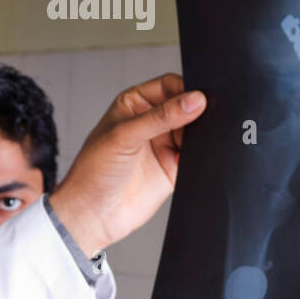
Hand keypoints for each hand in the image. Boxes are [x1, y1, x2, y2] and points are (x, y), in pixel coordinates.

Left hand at [48, 73, 205, 256]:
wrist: (94, 214)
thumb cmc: (93, 171)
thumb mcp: (124, 135)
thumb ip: (160, 117)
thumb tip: (193, 100)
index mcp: (135, 104)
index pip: (169, 85)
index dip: (186, 88)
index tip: (199, 96)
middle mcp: (152, 122)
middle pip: (185, 106)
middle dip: (197, 109)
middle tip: (206, 115)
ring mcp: (164, 144)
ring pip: (194, 129)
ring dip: (202, 132)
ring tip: (201, 137)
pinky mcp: (174, 167)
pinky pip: (197, 155)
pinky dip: (204, 153)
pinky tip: (201, 154)